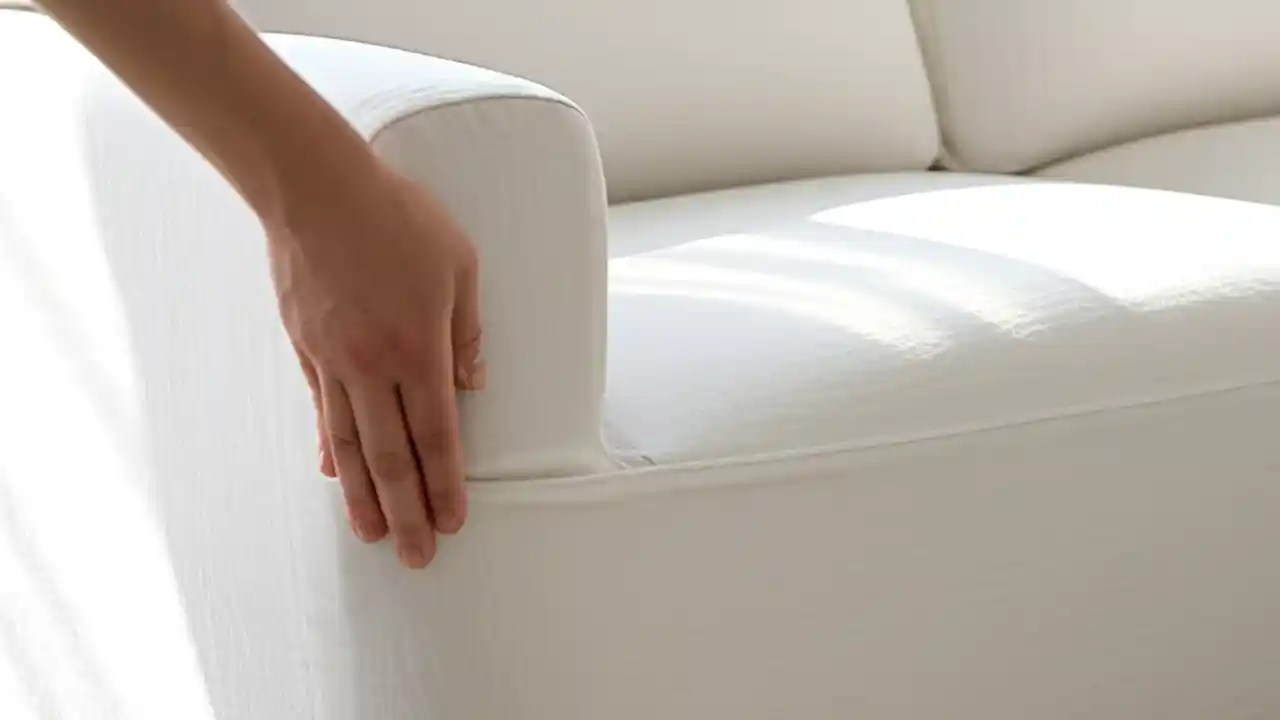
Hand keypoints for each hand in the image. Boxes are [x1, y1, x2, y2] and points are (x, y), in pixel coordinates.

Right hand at [267, 159, 483, 568]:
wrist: (315, 188)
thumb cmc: (397, 218)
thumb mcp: (459, 265)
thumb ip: (468, 330)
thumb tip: (474, 382)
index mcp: (420, 349)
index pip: (437, 435)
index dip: (446, 483)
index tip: (452, 522)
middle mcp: (373, 367)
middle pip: (391, 456)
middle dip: (406, 512)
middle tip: (414, 556)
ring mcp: (333, 361)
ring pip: (348, 445)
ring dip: (361, 497)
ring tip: (371, 535)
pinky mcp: (304, 348)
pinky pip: (320, 410)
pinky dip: (328, 448)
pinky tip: (332, 474)